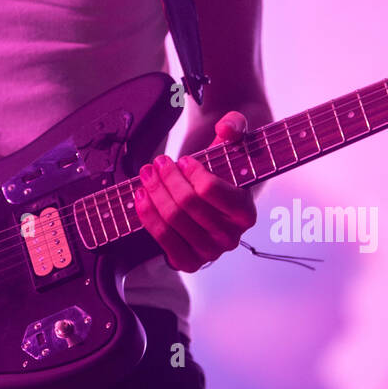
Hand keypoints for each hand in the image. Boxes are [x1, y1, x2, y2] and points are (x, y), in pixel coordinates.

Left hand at [134, 110, 256, 271]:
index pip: (211, 190)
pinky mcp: (189, 261)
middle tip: (157, 163)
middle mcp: (231, 237)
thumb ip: (235, 127)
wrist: (213, 196)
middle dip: (167, 178)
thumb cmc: (223, 170)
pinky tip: (141, 197)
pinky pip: (162, 238)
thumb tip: (226, 127)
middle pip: (187, 203)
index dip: (192, 172)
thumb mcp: (233, 143)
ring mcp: (209, 252)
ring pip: (172, 219)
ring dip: (154, 192)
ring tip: (146, 175)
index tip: (183, 160)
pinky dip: (147, 215)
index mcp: (246, 212)